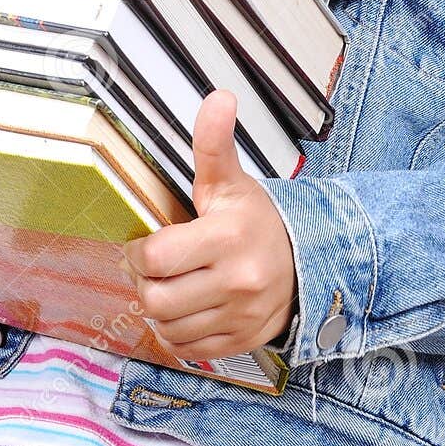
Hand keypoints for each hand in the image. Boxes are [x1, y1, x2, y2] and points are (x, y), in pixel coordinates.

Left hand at [122, 89, 297, 361]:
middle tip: (154, 268)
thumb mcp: (231, 182)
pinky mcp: (240, 342)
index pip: (156, 258)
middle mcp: (237, 281)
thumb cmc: (256, 220)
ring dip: (158, 308)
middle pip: (155, 298)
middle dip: (145, 282)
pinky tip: (185, 310)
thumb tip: (219, 96)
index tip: (145, 245)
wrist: (306, 263)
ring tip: (170, 287)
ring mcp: (240, 315)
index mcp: (228, 237)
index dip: (138, 253)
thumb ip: (214, 144)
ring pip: (167, 325)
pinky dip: (175, 332)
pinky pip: (185, 348)